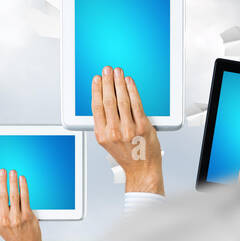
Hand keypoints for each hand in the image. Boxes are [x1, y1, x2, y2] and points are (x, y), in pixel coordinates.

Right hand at [0, 169, 41, 240]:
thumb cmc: (14, 237)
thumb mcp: (0, 227)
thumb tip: (1, 194)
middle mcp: (5, 219)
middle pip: (2, 195)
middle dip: (1, 181)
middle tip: (2, 171)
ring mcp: (17, 218)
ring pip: (13, 195)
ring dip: (12, 181)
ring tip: (12, 173)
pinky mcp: (28, 216)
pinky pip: (25, 198)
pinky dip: (23, 187)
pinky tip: (22, 180)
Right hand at [91, 66, 162, 194]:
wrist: (142, 169)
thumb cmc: (126, 156)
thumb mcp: (107, 142)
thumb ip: (104, 124)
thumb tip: (103, 101)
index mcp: (102, 135)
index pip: (96, 107)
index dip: (96, 90)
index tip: (96, 79)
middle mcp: (114, 132)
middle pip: (108, 101)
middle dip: (107, 82)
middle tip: (107, 71)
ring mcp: (129, 129)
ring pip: (122, 100)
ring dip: (119, 83)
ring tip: (118, 73)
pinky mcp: (143, 127)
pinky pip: (137, 105)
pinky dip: (133, 91)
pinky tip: (130, 83)